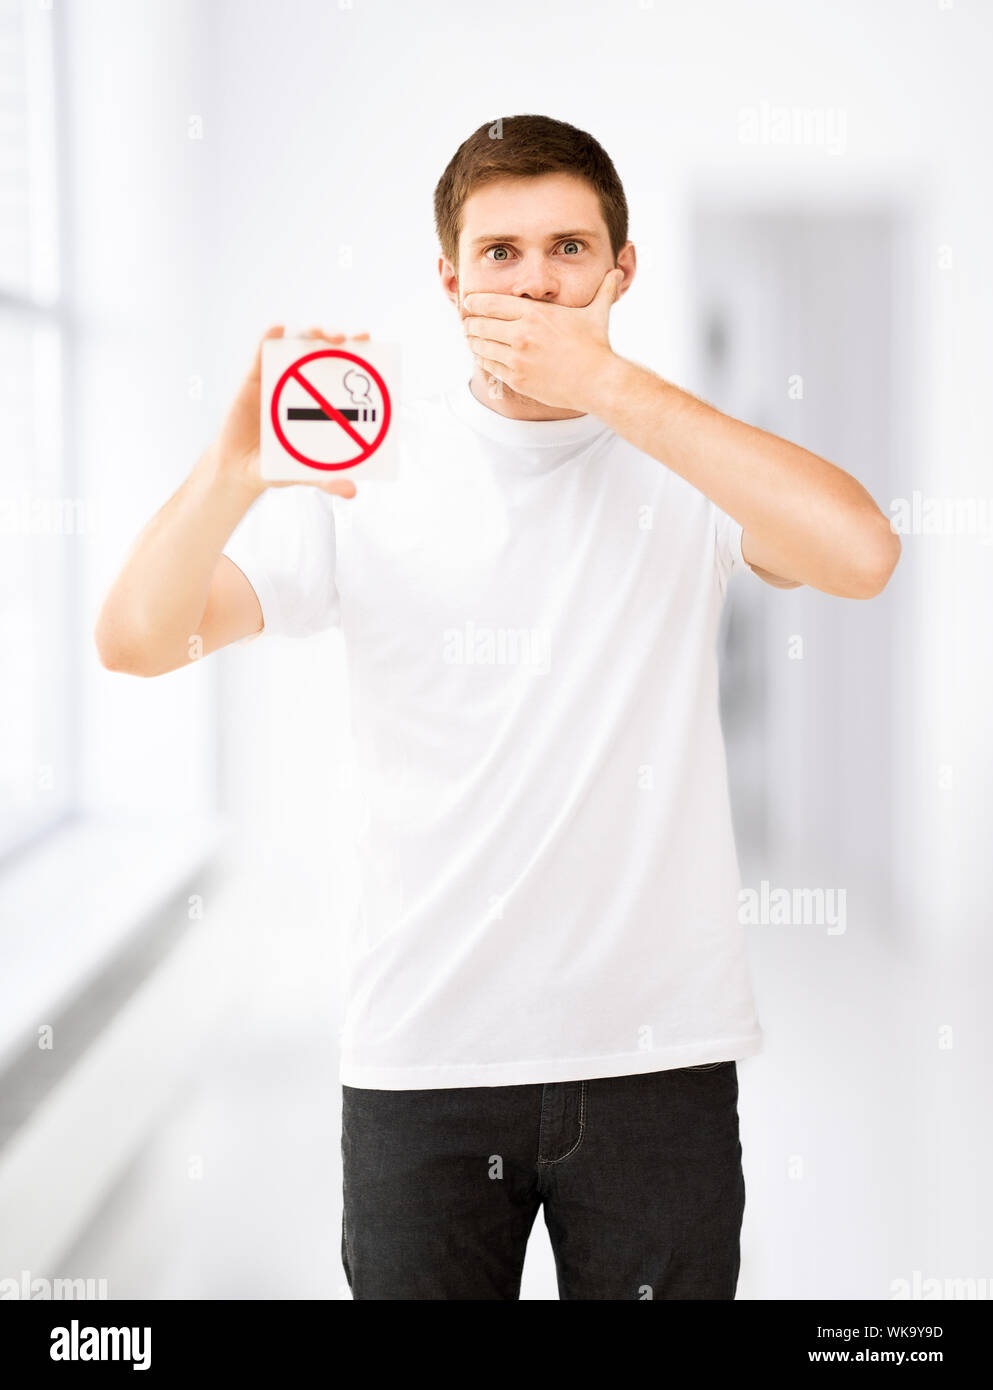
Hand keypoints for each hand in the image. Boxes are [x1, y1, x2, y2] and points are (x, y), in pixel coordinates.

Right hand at [209, 325, 369, 498]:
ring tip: (318, 333)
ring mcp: (279, 379)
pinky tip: (277, 328)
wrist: (239, 469)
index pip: (345, 371)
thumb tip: (352, 491)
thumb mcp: (305, 473)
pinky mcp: (254, 378)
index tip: (370, 342)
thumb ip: (326, 480)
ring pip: (297, 345)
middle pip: (324, 351)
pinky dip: (270, 336)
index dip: (359, 353)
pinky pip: (261, 352)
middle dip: (338, 338)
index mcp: (323, 402)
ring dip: (310, 332)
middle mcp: (304, 385)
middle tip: (345, 338)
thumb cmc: (279, 466)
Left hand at [461, 267, 622, 411]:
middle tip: (467, 323)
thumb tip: (617, 273)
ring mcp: (517, 358)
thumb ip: (603, 291)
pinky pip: (489, 366)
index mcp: (534, 313)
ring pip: (480, 346)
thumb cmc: (597, 347)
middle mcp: (521, 334)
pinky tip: (484, 356)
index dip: (473, 303)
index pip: (489, 303)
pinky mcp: (517, 379)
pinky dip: (483, 360)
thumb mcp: (598, 313)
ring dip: (473, 342)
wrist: (598, 381)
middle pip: (479, 324)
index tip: (468, 303)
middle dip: (470, 323)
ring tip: (472, 339)